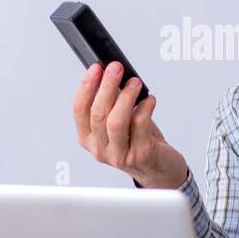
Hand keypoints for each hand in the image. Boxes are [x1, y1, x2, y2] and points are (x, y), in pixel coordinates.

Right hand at [72, 61, 188, 188]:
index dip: (86, 87)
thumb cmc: (138, 141)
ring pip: (116, 122)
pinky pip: (139, 126)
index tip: (96, 69)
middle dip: (107, 86)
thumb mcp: (118, 123)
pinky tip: (149, 100)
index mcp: (88, 138)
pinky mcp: (140, 156)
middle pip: (98, 113)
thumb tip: (112, 74)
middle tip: (116, 68)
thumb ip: (112, 103)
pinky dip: (144, 108)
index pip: (79, 110)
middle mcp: (99, 149)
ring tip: (135, 83)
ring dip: (125, 97)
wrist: (159, 169)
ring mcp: (119, 155)